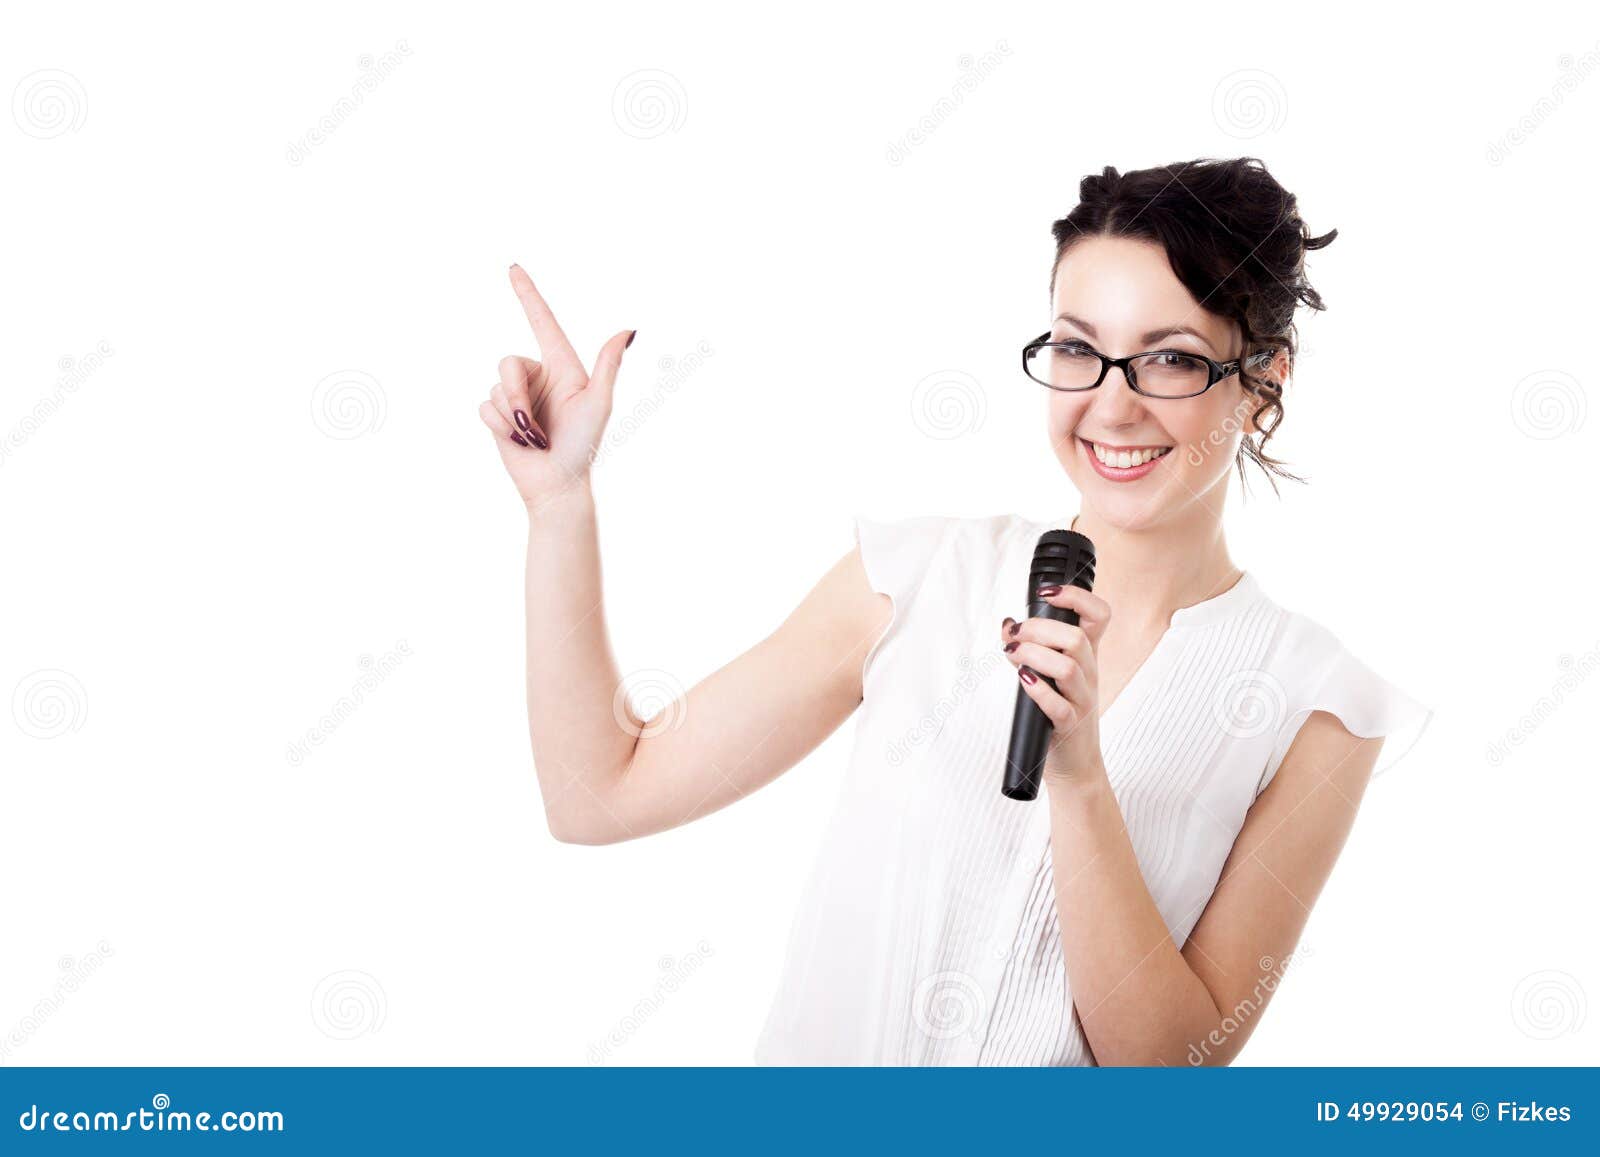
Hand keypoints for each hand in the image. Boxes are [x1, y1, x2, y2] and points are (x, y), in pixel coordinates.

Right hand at [478, 264, 634, 510]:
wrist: (557, 484)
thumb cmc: (582, 445)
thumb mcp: (599, 403)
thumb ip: (608, 365)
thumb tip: (629, 330)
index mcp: (563, 367)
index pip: (542, 322)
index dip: (528, 294)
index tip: (513, 268)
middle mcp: (539, 376)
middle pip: (507, 362)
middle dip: (515, 395)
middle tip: (534, 425)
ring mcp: (518, 396)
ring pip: (494, 388)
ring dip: (512, 417)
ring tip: (534, 437)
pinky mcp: (499, 415)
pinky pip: (484, 408)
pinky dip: (500, 427)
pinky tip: (519, 442)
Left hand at [999, 583, 1112, 783]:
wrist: (1074, 763)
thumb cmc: (1059, 713)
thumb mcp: (1049, 676)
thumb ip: (1030, 649)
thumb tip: (1008, 624)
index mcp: (1088, 656)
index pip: (1099, 615)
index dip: (1077, 597)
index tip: (1047, 592)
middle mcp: (1090, 674)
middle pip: (1075, 638)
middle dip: (1038, 629)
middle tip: (1014, 636)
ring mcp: (1082, 700)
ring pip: (1069, 667)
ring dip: (1034, 656)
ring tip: (1013, 655)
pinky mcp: (1070, 725)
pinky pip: (1059, 705)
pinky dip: (1038, 690)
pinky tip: (1024, 682)